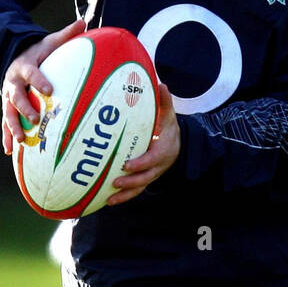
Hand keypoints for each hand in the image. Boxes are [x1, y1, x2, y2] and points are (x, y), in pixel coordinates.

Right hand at [0, 19, 86, 154]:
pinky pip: (6, 124)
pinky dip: (7, 137)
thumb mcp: (50, 42)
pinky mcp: (8, 108)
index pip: (32, 74)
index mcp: (25, 67)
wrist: (15, 59)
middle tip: (35, 118)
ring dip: (13, 127)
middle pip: (15, 97)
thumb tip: (84, 21)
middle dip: (24, 108)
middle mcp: (13, 83)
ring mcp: (8, 97)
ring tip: (21, 141)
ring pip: (8, 113)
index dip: (39, 81)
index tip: (50, 90)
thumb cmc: (39, 52)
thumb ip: (66, 35)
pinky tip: (10, 152)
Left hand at [108, 82, 178, 205]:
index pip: (153, 159)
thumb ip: (164, 102)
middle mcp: (159, 165)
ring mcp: (152, 174)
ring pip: (140, 187)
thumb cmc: (168, 127)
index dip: (141, 163)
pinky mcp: (146, 179)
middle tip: (115, 181)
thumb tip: (160, 84)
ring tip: (109, 199)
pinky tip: (108, 201)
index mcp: (164, 149)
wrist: (179, 144)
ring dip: (125, 194)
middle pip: (146, 177)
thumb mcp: (169, 114)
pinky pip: (136, 191)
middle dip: (131, 181)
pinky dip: (123, 198)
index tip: (127, 164)